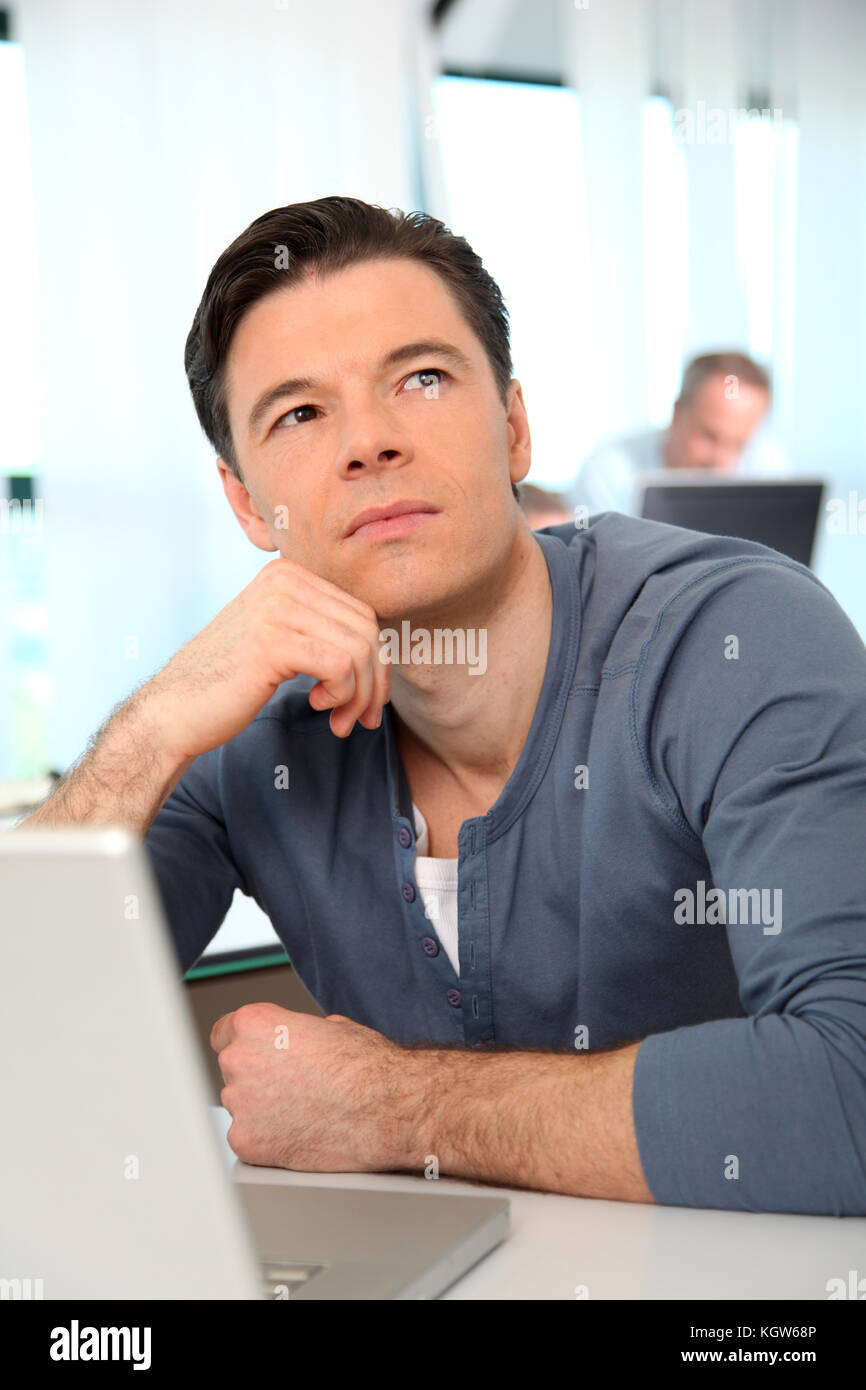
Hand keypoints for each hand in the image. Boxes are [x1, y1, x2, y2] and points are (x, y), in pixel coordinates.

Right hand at [136, 556, 390, 760]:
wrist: (174, 711)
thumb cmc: (229, 683)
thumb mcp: (280, 639)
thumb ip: (321, 630)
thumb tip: (384, 650)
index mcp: (288, 574)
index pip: (362, 613)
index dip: (377, 661)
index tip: (365, 699)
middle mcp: (284, 581)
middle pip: (367, 629)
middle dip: (374, 681)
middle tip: (360, 718)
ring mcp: (277, 607)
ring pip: (360, 649)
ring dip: (359, 695)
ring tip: (338, 719)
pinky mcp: (272, 641)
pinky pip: (341, 665)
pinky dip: (342, 694)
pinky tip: (318, 705)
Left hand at [210, 1003, 412, 1171]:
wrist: (389, 1109)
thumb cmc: (368, 1066)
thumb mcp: (330, 1027)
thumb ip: (294, 1033)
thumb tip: (292, 1044)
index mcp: (254, 1023)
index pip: (224, 1033)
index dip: (243, 1045)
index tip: (254, 1057)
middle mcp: (238, 1060)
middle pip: (232, 1070)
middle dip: (256, 1078)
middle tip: (292, 1088)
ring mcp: (240, 1104)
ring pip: (240, 1106)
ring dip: (262, 1110)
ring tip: (303, 1112)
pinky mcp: (247, 1142)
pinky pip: (247, 1139)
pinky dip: (267, 1141)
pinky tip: (299, 1133)